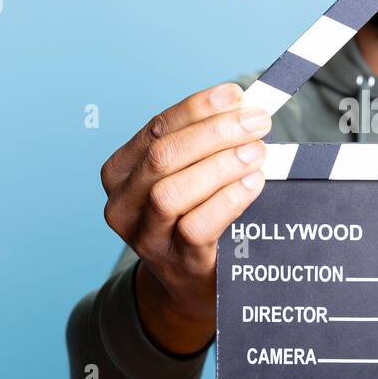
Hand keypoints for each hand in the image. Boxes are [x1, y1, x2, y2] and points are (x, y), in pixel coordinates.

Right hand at [99, 82, 271, 353]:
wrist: (190, 283)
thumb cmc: (193, 215)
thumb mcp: (187, 176)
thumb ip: (203, 144)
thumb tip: (243, 107)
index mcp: (120, 173)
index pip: (157, 129)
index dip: (198, 108)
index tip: (236, 96)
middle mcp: (123, 205)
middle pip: (163, 156)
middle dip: (214, 132)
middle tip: (257, 123)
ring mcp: (146, 238)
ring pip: (172, 192)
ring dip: (219, 165)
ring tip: (256, 152)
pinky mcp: (176, 262)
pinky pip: (196, 227)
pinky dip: (228, 199)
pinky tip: (252, 183)